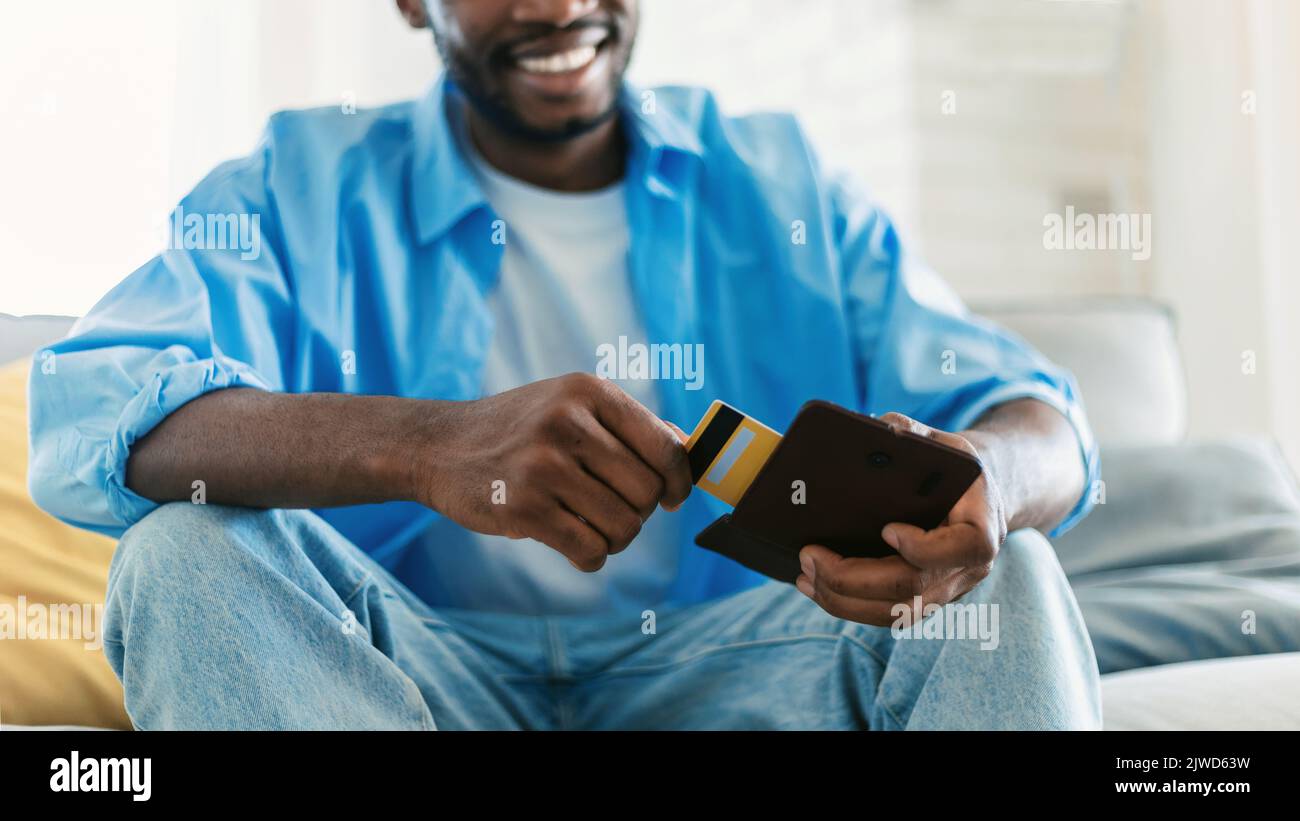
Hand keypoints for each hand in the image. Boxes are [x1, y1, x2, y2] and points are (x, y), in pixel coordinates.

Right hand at [416, 373, 691, 570]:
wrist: (438, 445)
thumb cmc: (518, 428)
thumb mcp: (570, 405)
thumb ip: (629, 425)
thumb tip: (688, 449)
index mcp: (589, 392)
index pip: (666, 448)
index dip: (678, 481)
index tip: (670, 497)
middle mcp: (568, 423)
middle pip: (647, 493)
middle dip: (638, 513)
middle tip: (610, 511)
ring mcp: (543, 466)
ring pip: (624, 527)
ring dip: (614, 538)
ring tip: (589, 526)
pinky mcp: (522, 508)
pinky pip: (590, 550)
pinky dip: (591, 556)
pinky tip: (574, 545)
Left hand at [795, 411, 1008, 625]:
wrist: (976, 497)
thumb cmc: (951, 466)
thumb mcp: (939, 441)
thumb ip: (911, 434)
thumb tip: (877, 429)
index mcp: (982, 524)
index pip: (967, 547)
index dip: (924, 547)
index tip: (886, 530)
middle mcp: (969, 566)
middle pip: (914, 587)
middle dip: (854, 577)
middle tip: (808, 556)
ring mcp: (948, 589)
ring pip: (896, 612)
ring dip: (843, 599)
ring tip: (803, 573)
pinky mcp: (924, 600)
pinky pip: (887, 614)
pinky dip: (847, 604)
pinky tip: (815, 584)